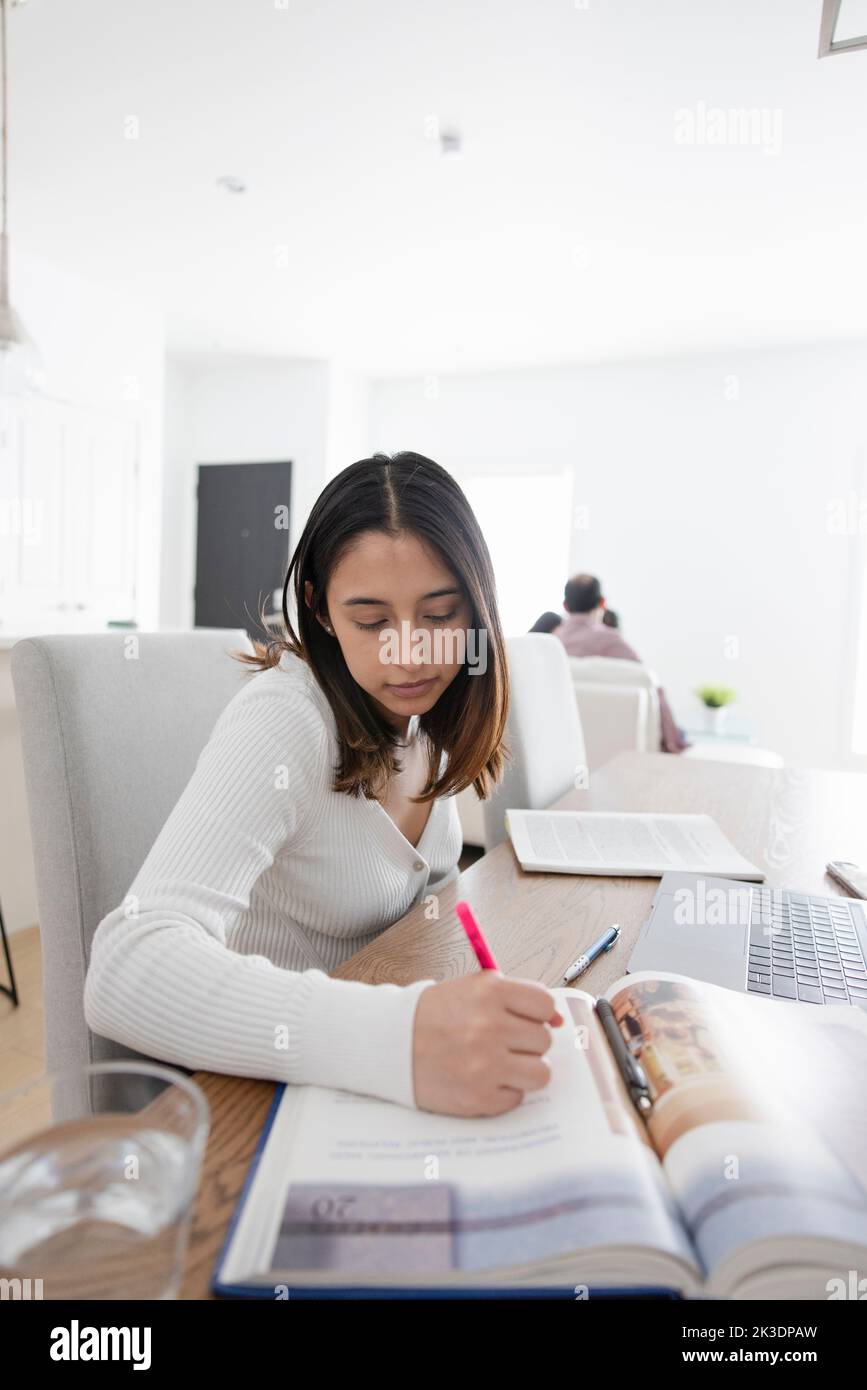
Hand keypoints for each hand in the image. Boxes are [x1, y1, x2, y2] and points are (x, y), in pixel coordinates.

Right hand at [412, 972, 564, 1116]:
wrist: (389, 1044)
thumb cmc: (433, 1015)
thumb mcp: (472, 989)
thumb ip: (515, 997)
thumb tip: (557, 1021)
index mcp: (490, 992)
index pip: (545, 1006)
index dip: (539, 1015)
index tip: (527, 1020)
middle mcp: (490, 1027)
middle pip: (543, 1041)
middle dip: (527, 1043)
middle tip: (502, 1043)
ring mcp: (485, 1065)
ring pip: (540, 1073)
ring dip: (523, 1070)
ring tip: (499, 1064)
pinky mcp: (478, 1097)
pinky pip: (517, 1098)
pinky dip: (504, 1092)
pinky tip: (482, 1079)